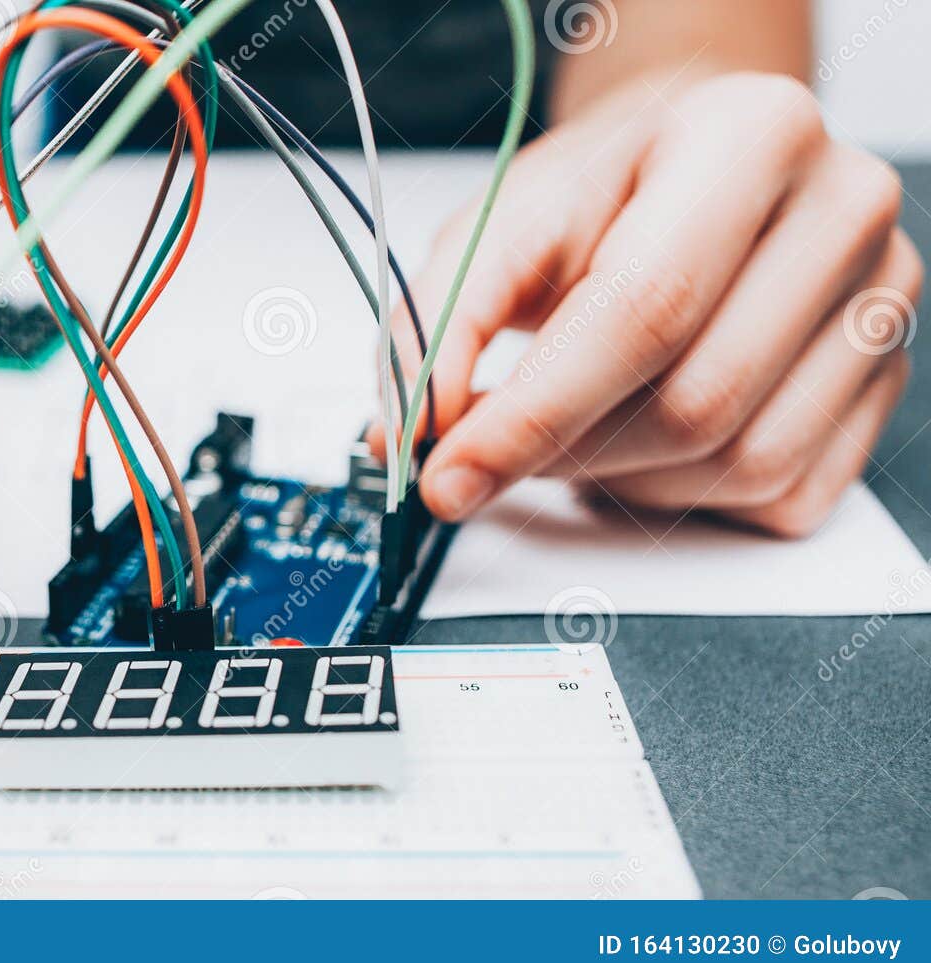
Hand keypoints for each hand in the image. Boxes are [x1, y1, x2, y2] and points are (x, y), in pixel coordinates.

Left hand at [393, 72, 918, 536]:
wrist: (690, 163)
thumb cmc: (603, 189)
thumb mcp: (498, 224)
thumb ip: (440, 322)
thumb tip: (408, 431)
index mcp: (750, 137)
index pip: (644, 310)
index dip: (534, 412)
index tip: (448, 470)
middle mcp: (841, 212)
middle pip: (696, 402)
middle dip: (565, 453)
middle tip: (489, 452)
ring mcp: (881, 302)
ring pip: (739, 463)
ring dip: (621, 478)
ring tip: (572, 426)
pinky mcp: (884, 381)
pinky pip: (780, 493)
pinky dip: (686, 495)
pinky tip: (642, 440)